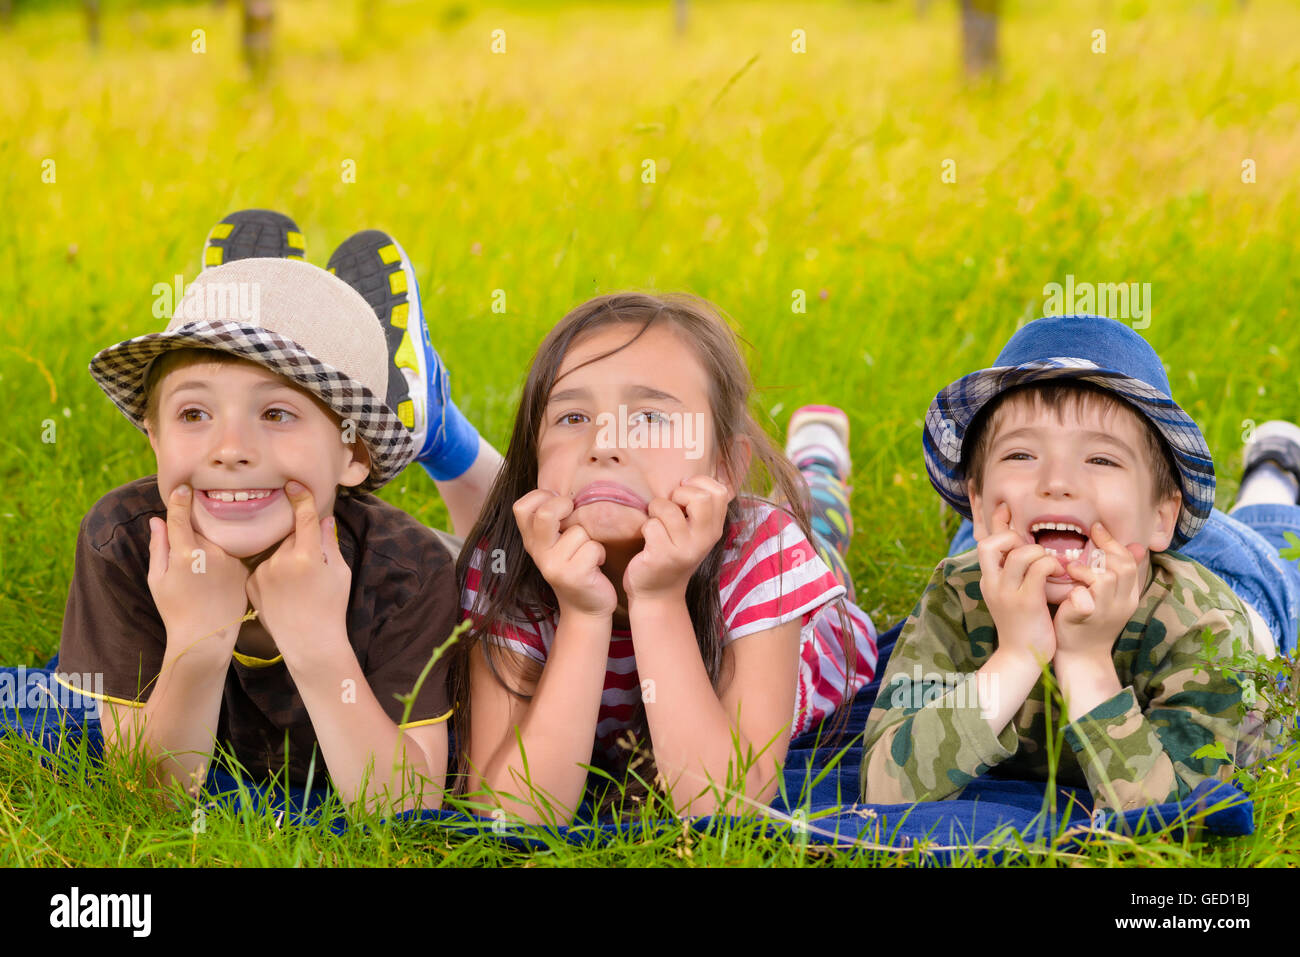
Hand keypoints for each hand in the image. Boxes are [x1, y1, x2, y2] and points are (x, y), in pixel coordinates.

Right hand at [146, 483, 248, 656]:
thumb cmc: (175, 609)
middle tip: (192, 530)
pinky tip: (219, 572)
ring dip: (212, 540)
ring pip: (218, 539)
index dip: (180, 499)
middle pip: (201, 526)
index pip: (180, 517)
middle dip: (195, 523)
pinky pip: (232, 552)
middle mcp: (211, 552)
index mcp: (185, 554)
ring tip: (206, 558)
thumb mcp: (157, 579)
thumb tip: (157, 520)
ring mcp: (230, 559)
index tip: (182, 487)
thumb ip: (158, 546)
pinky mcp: (244, 567)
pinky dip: (225, 554)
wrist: (206, 636)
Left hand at [245, 481, 350, 663]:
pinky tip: (282, 592)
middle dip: (299, 541)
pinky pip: (263, 566)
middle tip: (311, 566)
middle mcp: (281, 562)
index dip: (300, 497)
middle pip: (289, 535)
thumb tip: (321, 518)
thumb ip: (328, 543)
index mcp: (307, 556)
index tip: (293, 483)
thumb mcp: (339, 573)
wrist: (309, 643)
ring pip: (275, 551)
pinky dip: (272, 571)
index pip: (303, 517)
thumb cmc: (332, 608)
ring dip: (285, 558)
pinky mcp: (251, 584)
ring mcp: (263, 573)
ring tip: (296, 586)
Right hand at [513, 488, 616, 618]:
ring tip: (588, 553)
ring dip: (590, 538)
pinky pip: (593, 548)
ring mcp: (553, 566)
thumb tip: (560, 486)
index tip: (558, 503)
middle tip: (573, 514)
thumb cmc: (575, 565)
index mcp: (531, 540)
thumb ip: (554, 519)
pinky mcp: (572, 576)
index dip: (541, 496)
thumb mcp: (557, 542)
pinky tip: (595, 566)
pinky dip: (599, 554)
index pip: (521, 507)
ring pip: (578, 531)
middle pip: (545, 515)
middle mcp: (537, 552)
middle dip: (564, 507)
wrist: (585, 607)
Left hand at [624, 476, 729, 601]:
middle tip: (671, 506)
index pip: (720, 492)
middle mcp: (704, 540)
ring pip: (668, 509)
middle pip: (701, 498)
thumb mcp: (694, 533)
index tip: (684, 493)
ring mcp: (685, 550)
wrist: (657, 593)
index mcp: (714, 530)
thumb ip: (699, 509)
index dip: (699, 484)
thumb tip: (689, 476)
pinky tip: (648, 541)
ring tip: (655, 521)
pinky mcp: (663, 557)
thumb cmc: (672, 554)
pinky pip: (651, 526)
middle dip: (679, 494)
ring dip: (655, 509)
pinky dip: (645, 528)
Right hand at [976, 502, 1059, 665]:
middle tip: (1031, 546)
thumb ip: (1013, 576)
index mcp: (989, 581)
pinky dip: (1051, 565)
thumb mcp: (1009, 598)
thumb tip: (1022, 555)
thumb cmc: (1022, 627)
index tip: (1006, 508)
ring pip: (1019, 553)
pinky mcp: (1026, 601)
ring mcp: (1007, 592)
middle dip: (1011, 536)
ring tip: (1050, 563)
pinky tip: (1060, 574)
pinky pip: (1039, 569)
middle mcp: (993, 583)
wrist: (1021, 659)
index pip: (985, 543)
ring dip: (1038, 552)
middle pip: (990, 543)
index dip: (996, 523)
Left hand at [1053, 521, 1145, 659]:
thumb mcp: (1109, 596)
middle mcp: (1121, 604)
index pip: (1130, 562)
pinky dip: (1076, 592)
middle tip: (1086, 542)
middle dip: (1103, 549)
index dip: (1113, 542)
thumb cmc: (1089, 622)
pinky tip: (1068, 593)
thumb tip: (1136, 546)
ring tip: (1072, 572)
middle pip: (1122, 567)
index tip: (1097, 528)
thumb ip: (1118, 574)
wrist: (1081, 657)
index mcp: (1129, 596)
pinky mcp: (1086, 620)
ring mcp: (1105, 613)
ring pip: (1105, 580)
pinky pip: (1085, 600)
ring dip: (1086, 571)